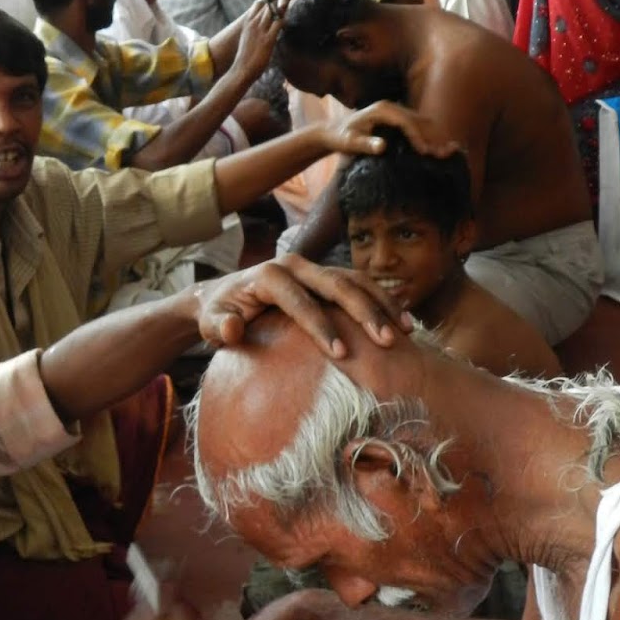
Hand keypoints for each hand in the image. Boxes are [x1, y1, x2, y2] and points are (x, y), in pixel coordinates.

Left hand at [195, 251, 411, 354]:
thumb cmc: (221, 314)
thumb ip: (220, 327)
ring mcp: (313, 268)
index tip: (341, 354)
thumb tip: (232, 329)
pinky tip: (403, 323)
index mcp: (270, 276)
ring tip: (405, 332)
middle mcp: (295, 265)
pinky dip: (382, 301)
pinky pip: (360, 283)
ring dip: (382, 304)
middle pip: (337, 284)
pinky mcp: (326, 275)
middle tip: (387, 341)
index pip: (301, 302)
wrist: (225, 294)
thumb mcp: (213, 323)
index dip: (321, 327)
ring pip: (356, 280)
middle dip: (364, 312)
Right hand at [232, 1, 282, 80]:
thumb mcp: (246, 39)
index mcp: (247, 23)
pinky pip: (280, 22)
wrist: (242, 70)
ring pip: (274, 11)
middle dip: (277, 7)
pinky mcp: (268, 39)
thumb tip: (261, 29)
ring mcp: (260, 30)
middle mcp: (253, 23)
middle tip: (285, 13)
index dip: (268, 4)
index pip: (259, 3)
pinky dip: (284, 22)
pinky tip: (285, 27)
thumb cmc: (245, 58)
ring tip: (285, 20)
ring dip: (281, 13)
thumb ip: (253, 31)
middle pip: (268, 5)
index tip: (274, 10)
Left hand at [321, 101, 463, 159]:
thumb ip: (365, 144)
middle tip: (443, 153)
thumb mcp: (349, 143)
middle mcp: (391, 106)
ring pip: (421, 121)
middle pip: (418, 119)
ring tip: (444, 152)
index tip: (425, 152)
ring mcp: (396, 110)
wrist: (334, 131)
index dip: (417, 136)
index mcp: (382, 110)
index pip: (406, 121)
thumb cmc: (340, 138)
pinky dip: (428, 135)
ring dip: (433, 136)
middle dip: (432, 136)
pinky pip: (418, 125)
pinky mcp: (398, 117)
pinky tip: (435, 148)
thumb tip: (382, 147)